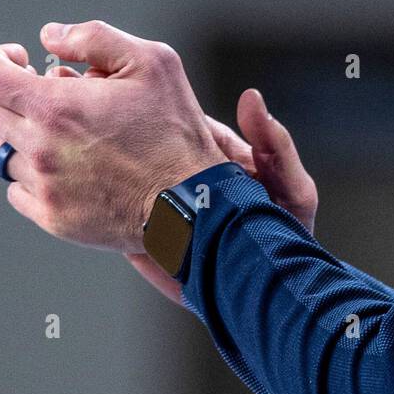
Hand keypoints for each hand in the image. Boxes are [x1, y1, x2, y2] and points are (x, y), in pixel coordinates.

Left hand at [0, 21, 223, 255]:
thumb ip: (94, 38)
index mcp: (56, 107)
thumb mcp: (152, 62)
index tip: (19, 60)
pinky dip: (31, 173)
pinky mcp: (52, 217)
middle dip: (7, 92)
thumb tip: (51, 36)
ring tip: (54, 130)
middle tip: (42, 92)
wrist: (190, 202)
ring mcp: (43, 186)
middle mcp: (40, 148)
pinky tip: (64, 164)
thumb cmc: (175, 132)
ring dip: (17, 133)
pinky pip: (16, 190)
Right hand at [125, 89, 318, 306]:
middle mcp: (191, 184)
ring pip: (135, 189)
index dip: (171, 115)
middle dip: (137, 145)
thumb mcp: (294, 189)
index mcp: (221, 162)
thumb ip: (276, 145)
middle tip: (121, 137)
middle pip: (155, 155)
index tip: (151, 105)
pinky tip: (100, 208)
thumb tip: (251, 97)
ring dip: (119, 180)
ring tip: (104, 170)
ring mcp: (169, 216)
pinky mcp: (154, 249)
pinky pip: (126, 230)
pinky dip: (113, 220)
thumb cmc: (289, 236)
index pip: (189, 128)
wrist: (273, 296)